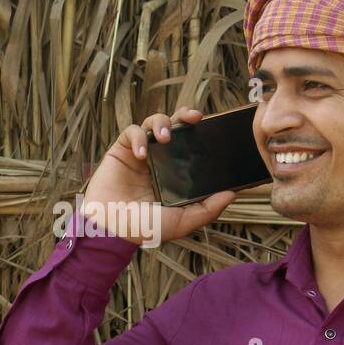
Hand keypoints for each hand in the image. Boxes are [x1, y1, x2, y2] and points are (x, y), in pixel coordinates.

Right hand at [80, 106, 237, 246]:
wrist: (111, 229)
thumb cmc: (145, 229)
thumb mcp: (182, 222)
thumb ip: (207, 210)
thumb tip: (232, 194)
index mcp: (175, 173)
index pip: (192, 145)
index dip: (202, 133)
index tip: (215, 127)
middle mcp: (160, 159)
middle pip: (176, 126)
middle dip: (185, 115)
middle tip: (195, 117)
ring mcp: (141, 153)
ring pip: (154, 122)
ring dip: (162, 122)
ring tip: (164, 137)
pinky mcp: (121, 150)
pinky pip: (132, 131)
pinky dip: (138, 137)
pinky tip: (141, 154)